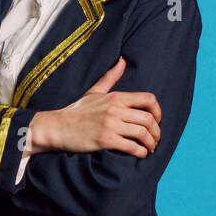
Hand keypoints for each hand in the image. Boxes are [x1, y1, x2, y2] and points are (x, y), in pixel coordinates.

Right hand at [28, 56, 160, 157]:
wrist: (58, 127)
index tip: (156, 121)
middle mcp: (115, 109)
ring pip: (142, 134)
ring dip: (151, 143)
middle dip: (156, 132)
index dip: (158, 111)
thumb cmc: (76, 111)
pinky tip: (140, 155)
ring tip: (150, 148)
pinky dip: (140, 152)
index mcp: (115, 97)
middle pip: (149, 119)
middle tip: (155, 140)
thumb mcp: (94, 92)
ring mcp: (110, 125)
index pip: (148, 99)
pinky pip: (131, 147)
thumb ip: (110, 77)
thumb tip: (122, 60)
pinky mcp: (105, 140)